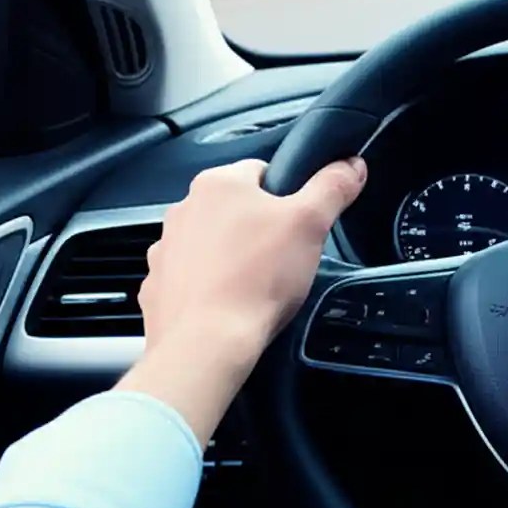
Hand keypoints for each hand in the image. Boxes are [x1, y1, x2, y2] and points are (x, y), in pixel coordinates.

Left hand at [117, 157, 366, 443]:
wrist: (207, 344)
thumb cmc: (258, 279)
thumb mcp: (311, 223)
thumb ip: (333, 187)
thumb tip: (351, 164)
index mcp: (218, 183)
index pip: (263, 172)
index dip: (289, 198)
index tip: (300, 225)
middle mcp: (183, 207)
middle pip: (236, 208)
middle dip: (259, 228)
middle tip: (284, 257)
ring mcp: (165, 247)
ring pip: (211, 242)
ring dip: (231, 255)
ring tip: (256, 285)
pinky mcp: (156, 284)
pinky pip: (189, 276)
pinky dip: (208, 285)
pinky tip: (228, 303)